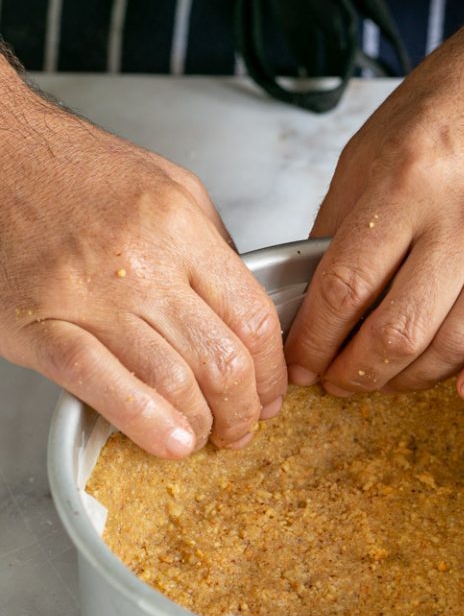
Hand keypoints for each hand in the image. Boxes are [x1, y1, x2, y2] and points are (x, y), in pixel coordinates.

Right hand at [0, 79, 284, 457]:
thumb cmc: (79, 173)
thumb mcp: (170, 189)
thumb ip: (212, 248)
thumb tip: (243, 311)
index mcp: (179, 227)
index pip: (252, 318)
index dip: (272, 371)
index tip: (272, 393)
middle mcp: (141, 261)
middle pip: (220, 358)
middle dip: (243, 409)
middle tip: (242, 428)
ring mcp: (89, 295)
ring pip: (170, 380)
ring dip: (200, 424)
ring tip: (204, 438)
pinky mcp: (40, 323)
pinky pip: (101, 382)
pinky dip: (144, 421)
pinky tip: (169, 443)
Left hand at [285, 23, 463, 403]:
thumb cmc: (460, 96)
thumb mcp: (375, 142)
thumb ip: (341, 219)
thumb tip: (314, 297)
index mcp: (406, 178)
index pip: (345, 288)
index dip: (315, 341)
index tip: (301, 364)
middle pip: (400, 329)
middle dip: (357, 373)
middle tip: (339, 383)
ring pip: (461, 340)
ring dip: (414, 379)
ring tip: (389, 382)